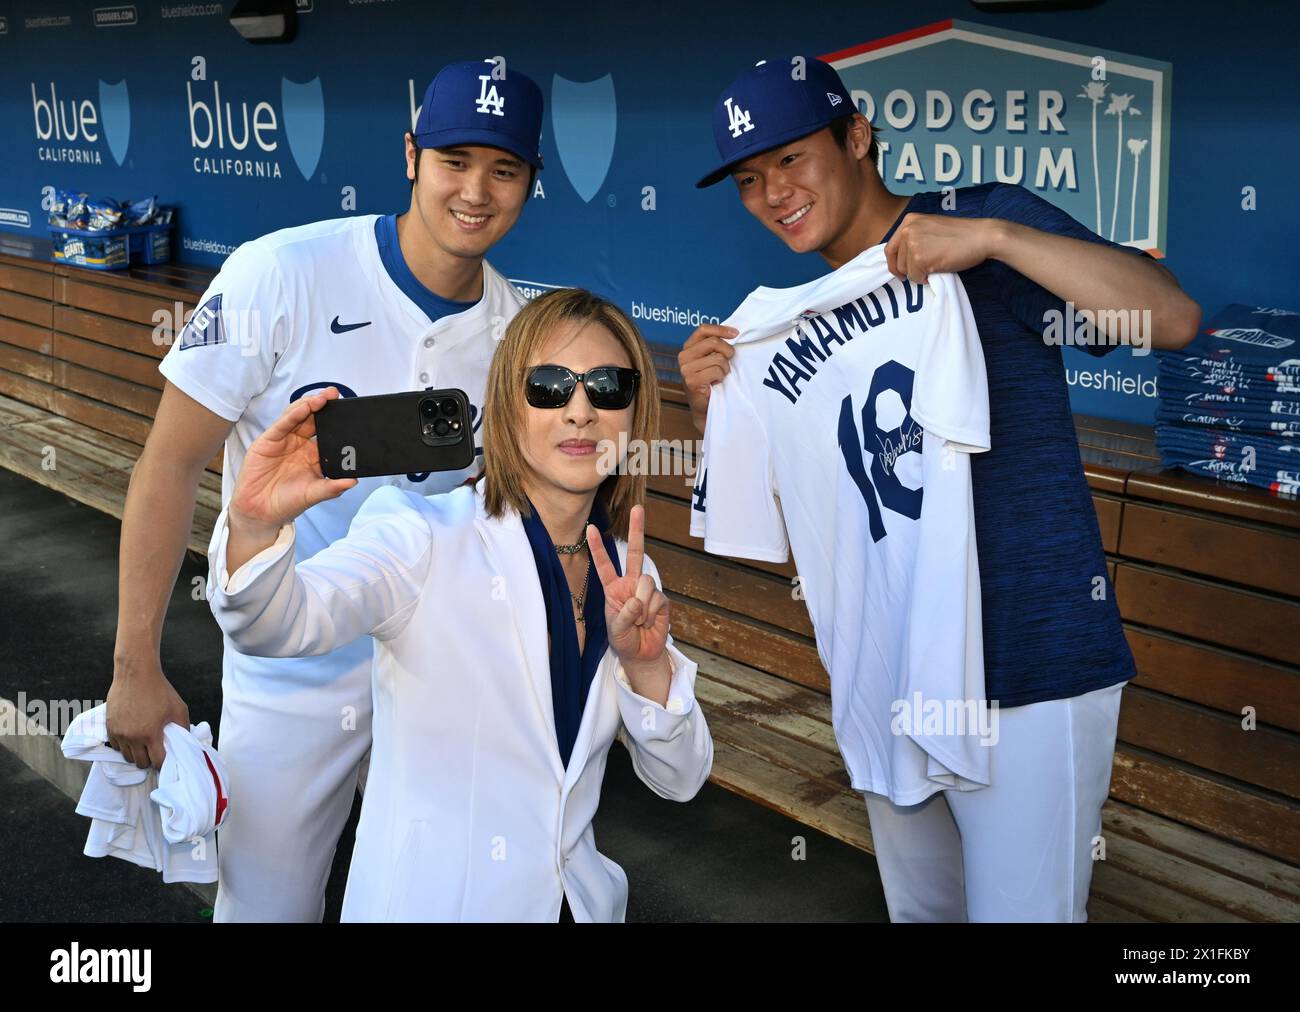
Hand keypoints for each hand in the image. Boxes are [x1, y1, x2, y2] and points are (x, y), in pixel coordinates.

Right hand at [106, 659, 190, 769]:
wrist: (136, 674)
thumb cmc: (160, 690)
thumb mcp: (179, 709)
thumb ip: (183, 728)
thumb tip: (184, 741)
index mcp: (150, 734)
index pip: (157, 761)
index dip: (164, 762)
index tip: (167, 759)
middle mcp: (132, 737)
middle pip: (141, 763)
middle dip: (150, 760)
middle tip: (156, 752)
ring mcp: (119, 732)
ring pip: (127, 756)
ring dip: (136, 754)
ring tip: (145, 745)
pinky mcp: (110, 726)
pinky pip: (115, 746)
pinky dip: (124, 746)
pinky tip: (133, 738)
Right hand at [229, 387, 356, 534]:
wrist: (260, 512)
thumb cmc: (287, 503)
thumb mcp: (314, 494)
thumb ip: (333, 487)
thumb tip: (354, 481)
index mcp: (315, 455)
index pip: (328, 433)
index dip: (338, 422)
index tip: (351, 412)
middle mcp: (301, 445)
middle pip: (315, 419)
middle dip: (325, 405)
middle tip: (337, 395)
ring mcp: (285, 440)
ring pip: (299, 416)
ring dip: (311, 404)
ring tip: (324, 398)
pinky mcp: (269, 440)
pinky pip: (283, 424)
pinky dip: (294, 414)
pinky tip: (304, 408)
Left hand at [586, 505, 668, 667]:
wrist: (642, 653)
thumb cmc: (623, 640)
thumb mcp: (615, 630)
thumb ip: (624, 615)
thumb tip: (638, 600)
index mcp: (613, 588)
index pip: (604, 565)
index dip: (597, 547)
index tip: (590, 528)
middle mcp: (630, 583)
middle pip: (635, 552)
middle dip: (637, 529)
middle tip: (638, 507)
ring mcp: (647, 590)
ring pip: (646, 583)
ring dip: (641, 607)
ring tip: (638, 622)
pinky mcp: (662, 600)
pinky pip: (657, 599)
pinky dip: (651, 615)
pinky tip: (648, 624)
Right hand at [677, 324, 737, 434]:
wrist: (705, 406)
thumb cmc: (711, 381)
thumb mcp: (712, 359)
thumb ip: (716, 345)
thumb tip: (733, 332)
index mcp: (688, 348)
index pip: (703, 329)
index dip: (721, 329)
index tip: (736, 333)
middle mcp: (683, 356)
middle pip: (714, 342)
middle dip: (728, 351)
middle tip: (728, 363)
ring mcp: (686, 369)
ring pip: (719, 358)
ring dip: (725, 369)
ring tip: (719, 377)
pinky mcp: (691, 381)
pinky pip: (717, 371)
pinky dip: (721, 378)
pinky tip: (715, 383)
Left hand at [884, 213, 1003, 284]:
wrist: (981, 237)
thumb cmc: (961, 235)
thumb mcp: (931, 228)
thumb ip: (916, 237)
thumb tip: (902, 258)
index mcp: (909, 220)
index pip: (890, 247)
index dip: (894, 263)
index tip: (900, 272)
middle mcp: (908, 229)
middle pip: (896, 261)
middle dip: (907, 271)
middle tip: (921, 273)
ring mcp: (913, 243)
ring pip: (905, 271)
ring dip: (918, 274)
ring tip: (935, 266)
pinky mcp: (920, 257)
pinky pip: (915, 277)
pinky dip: (925, 279)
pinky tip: (938, 269)